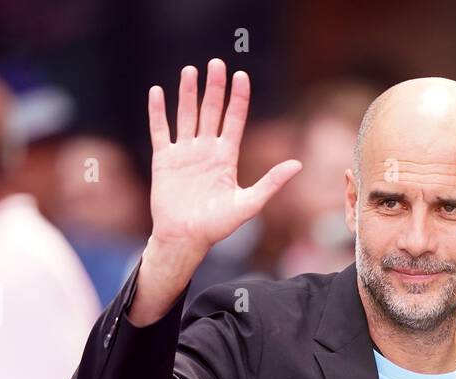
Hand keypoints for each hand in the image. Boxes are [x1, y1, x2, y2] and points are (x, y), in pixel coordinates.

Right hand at [129, 59, 300, 325]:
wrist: (185, 239)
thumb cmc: (217, 226)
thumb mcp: (249, 204)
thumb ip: (271, 183)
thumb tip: (298, 165)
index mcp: (226, 158)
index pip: (234, 120)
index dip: (238, 98)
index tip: (241, 75)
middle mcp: (205, 150)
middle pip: (211, 111)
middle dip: (214, 88)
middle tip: (217, 63)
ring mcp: (184, 153)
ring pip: (186, 115)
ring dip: (188, 93)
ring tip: (191, 70)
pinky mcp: (163, 160)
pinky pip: (160, 131)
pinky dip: (158, 112)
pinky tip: (157, 92)